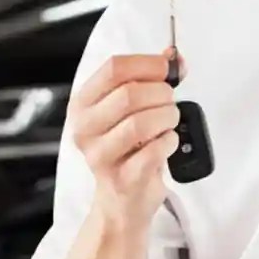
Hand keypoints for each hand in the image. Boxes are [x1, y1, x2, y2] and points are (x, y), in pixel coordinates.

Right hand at [69, 50, 184, 232]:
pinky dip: (169, 142)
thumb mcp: (133, 109)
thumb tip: (175, 58)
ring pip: (141, 122)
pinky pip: (154, 150)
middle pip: (129, 94)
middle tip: (170, 103)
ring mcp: (100, 156)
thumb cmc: (129, 148)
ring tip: (169, 122)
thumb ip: (153, 80)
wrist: (123, 200)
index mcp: (83, 104)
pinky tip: (166, 143)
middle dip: (161, 94)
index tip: (167, 68)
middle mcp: (85, 129)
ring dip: (167, 117)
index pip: (113, 69)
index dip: (147, 64)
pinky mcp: (122, 179)